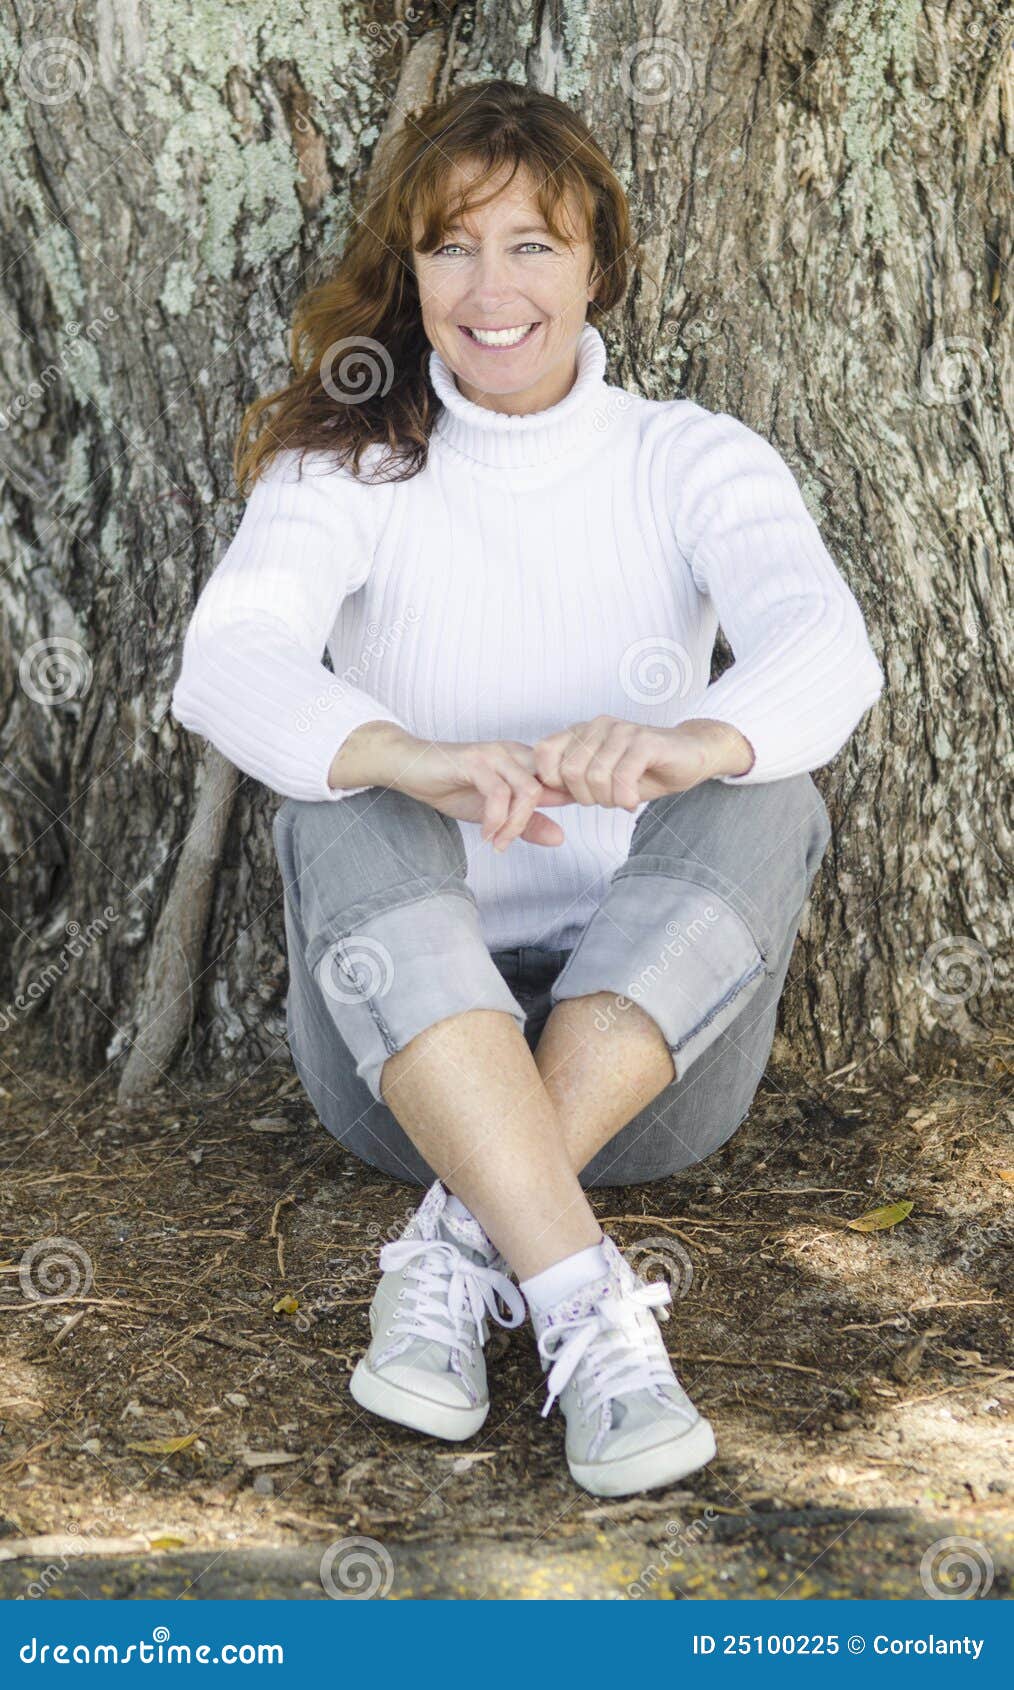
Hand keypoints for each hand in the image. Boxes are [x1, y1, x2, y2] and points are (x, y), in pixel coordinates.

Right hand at [390, 734, 571, 850]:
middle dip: (539, 818)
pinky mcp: (475, 761)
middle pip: (552, 785)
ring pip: (528, 790)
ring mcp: (495, 755)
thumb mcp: (495, 813)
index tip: (553, 833)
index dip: (566, 804)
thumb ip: (527, 824)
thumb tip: (561, 838)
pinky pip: (499, 793)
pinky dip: (495, 820)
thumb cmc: (451, 785)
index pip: (562, 780)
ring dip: (515, 825)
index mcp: (525, 762)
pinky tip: (485, 832)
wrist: (409, 767)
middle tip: (511, 841)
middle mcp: (515, 754)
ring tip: (497, 841)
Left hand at [531, 715, 755, 808]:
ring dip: (609, 799)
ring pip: (594, 777)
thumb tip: (540, 795)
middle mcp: (598, 725)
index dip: (555, 784)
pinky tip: (632, 800)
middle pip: (570, 773)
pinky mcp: (645, 741)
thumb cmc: (645, 769)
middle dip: (587, 798)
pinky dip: (625, 797)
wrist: (692, 756)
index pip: (543, 755)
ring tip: (623, 797)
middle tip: (609, 798)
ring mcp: (622, 730)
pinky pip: (622, 776)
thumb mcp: (601, 779)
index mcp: (581, 732)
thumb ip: (570, 783)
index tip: (579, 795)